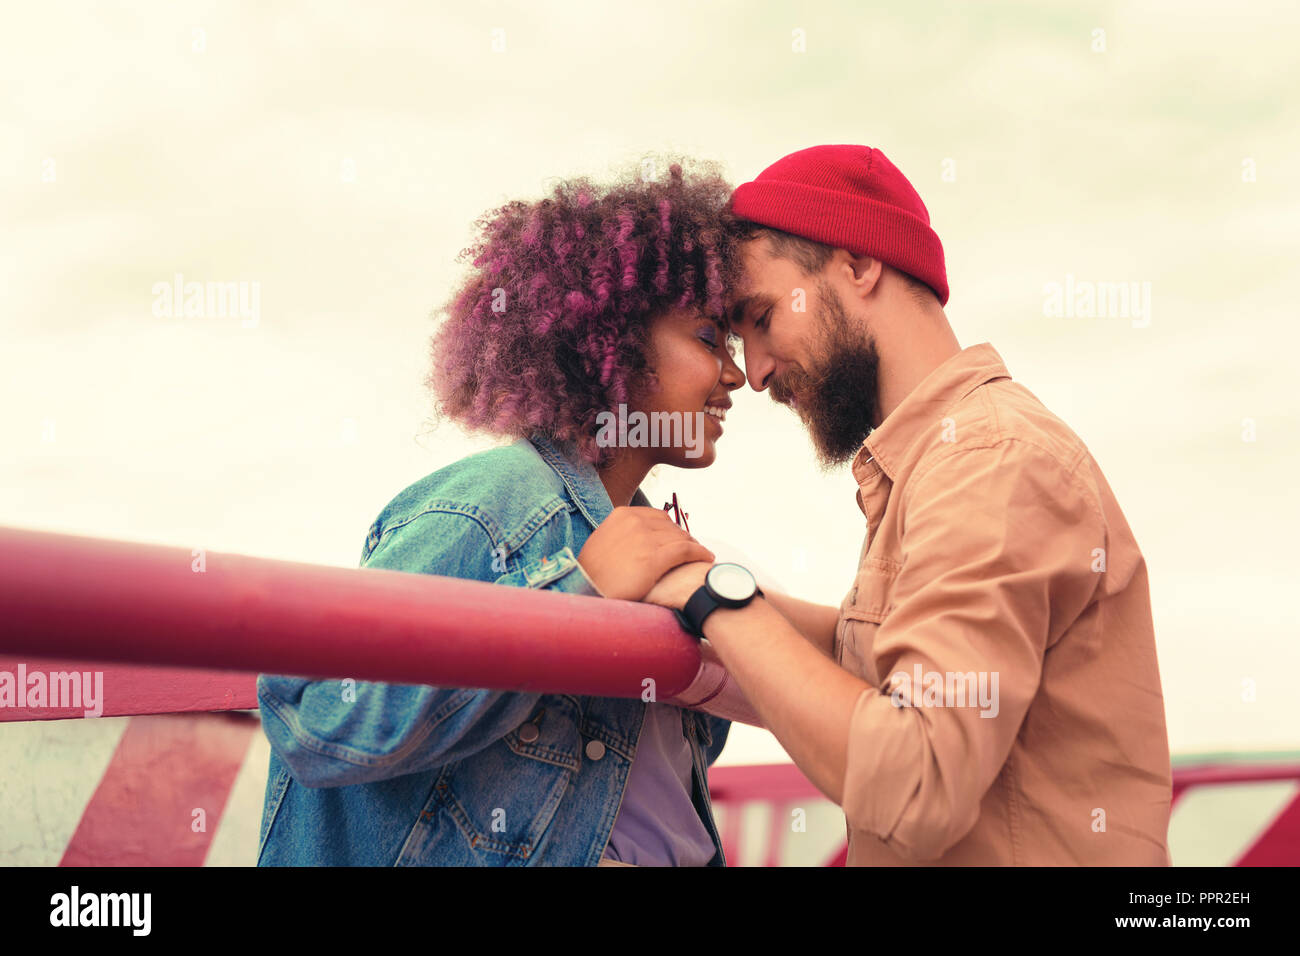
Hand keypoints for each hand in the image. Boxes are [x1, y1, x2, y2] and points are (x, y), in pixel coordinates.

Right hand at [577, 507, 713, 601]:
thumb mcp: (603, 543)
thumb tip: (636, 539)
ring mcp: (645, 538)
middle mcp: (634, 521)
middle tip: (693, 549)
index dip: (670, 528)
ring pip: (680, 537)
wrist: (584, 590)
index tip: (678, 538)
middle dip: (683, 537)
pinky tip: (707, 559)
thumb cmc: (591, 574)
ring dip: (694, 545)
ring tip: (702, 555)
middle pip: (670, 526)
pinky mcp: (654, 558)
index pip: (656, 516)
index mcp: (622, 515)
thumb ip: (622, 535)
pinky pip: (686, 550)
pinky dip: (699, 553)